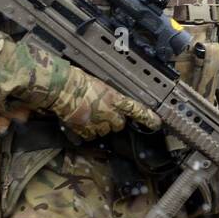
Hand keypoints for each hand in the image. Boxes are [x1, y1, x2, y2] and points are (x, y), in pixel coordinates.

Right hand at [45, 65, 160, 140]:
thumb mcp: (101, 85)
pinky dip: (86, 131)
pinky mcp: (86, 132)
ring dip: (99, 126)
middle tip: (101, 111)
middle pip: (119, 124)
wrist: (62, 89)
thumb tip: (112, 103)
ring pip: (104, 131)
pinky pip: (90, 135)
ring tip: (87, 114)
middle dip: (113, 120)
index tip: (156, 123)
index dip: (148, 118)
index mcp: (115, 99)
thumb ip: (110, 97)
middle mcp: (110, 114)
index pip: (137, 110)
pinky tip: (80, 121)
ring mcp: (98, 124)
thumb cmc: (78, 81)